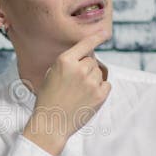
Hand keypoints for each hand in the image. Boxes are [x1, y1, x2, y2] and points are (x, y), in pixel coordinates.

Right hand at [22, 30, 111, 155]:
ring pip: (99, 72)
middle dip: (86, 68)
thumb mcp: (51, 74)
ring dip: (92, 79)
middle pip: (92, 61)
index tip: (105, 32)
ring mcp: (91, 82)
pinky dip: (100, 88)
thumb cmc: (48, 99)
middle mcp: (79, 69)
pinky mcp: (100, 95)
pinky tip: (87, 96)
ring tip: (79, 92)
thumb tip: (86, 57)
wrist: (51, 123)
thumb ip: (68, 63)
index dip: (96, 37)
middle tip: (75, 82)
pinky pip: (106, 84)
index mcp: (65, 61)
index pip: (85, 44)